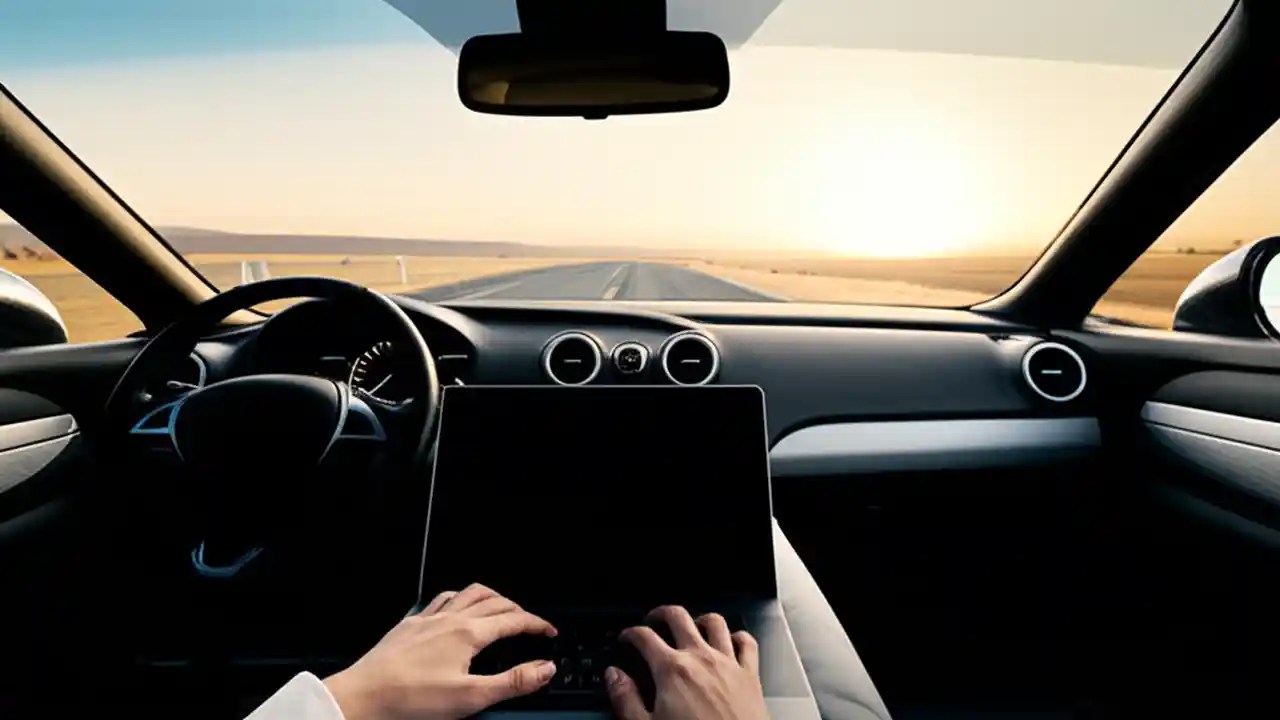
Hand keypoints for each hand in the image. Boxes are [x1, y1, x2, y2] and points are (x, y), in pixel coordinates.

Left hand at [323, 584, 557, 719]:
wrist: (364, 696)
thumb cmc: (410, 699)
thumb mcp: (471, 697)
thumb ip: (512, 682)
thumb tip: (544, 669)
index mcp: (468, 634)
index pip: (514, 620)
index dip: (536, 624)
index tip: (548, 631)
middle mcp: (449, 619)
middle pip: (494, 601)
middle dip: (518, 609)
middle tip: (529, 623)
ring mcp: (427, 619)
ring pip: (468, 593)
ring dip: (491, 596)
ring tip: (500, 605)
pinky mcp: (409, 625)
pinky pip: (440, 598)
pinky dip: (458, 597)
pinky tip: (454, 607)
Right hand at [606, 605, 767, 719]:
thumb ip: (627, 699)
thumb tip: (614, 676)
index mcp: (671, 670)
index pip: (644, 637)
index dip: (631, 634)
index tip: (627, 638)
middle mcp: (700, 658)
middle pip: (678, 617)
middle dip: (661, 613)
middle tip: (654, 620)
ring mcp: (727, 662)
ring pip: (714, 622)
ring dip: (699, 619)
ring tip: (691, 625)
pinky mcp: (749, 674)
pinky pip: (746, 642)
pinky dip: (737, 636)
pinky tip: (730, 641)